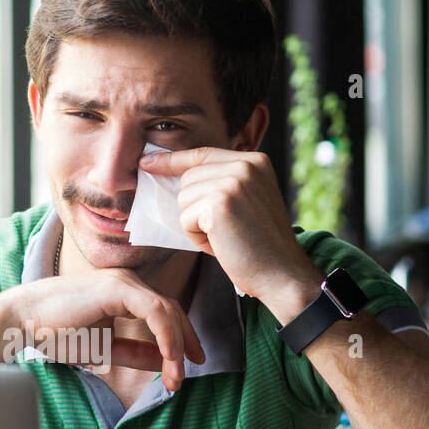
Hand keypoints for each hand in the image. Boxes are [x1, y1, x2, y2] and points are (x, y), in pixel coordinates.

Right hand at [0, 268, 205, 389]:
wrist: (23, 321)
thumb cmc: (55, 333)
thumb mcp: (103, 348)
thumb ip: (134, 352)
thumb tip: (162, 363)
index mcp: (123, 293)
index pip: (163, 312)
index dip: (181, 338)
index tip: (189, 363)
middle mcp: (127, 282)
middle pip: (171, 309)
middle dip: (185, 342)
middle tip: (191, 370)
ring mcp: (122, 282)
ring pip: (166, 310)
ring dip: (176, 345)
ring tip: (177, 376)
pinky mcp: (116, 288)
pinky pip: (154, 310)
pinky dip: (165, 334)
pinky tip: (168, 357)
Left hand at [139, 147, 323, 314]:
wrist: (282, 274)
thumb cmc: (261, 246)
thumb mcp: (248, 202)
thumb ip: (222, 184)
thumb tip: (176, 180)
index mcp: (255, 161)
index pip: (203, 154)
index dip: (172, 159)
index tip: (147, 162)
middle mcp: (245, 165)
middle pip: (188, 178)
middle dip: (195, 209)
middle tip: (223, 230)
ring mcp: (232, 182)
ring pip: (184, 199)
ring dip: (196, 224)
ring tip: (224, 237)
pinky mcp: (219, 203)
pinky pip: (185, 218)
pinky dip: (196, 238)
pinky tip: (221, 244)